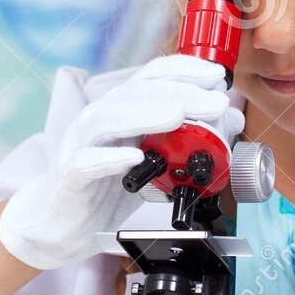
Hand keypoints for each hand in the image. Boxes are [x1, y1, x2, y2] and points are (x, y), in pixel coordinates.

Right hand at [0, 54, 242, 270]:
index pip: (151, 77)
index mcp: (121, 110)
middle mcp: (99, 120)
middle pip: (137, 93)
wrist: (64, 224)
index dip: (184, 70)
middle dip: (180, 92)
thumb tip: (230, 121)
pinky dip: (110, 158)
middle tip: (215, 102)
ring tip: (178, 115)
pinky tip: (134, 158)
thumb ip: (189, 140)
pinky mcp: (70, 176)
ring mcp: (81, 146)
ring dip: (145, 114)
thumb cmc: (107, 188)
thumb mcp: (157, 162)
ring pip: (108, 120)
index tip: (217, 76)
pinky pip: (86, 163)